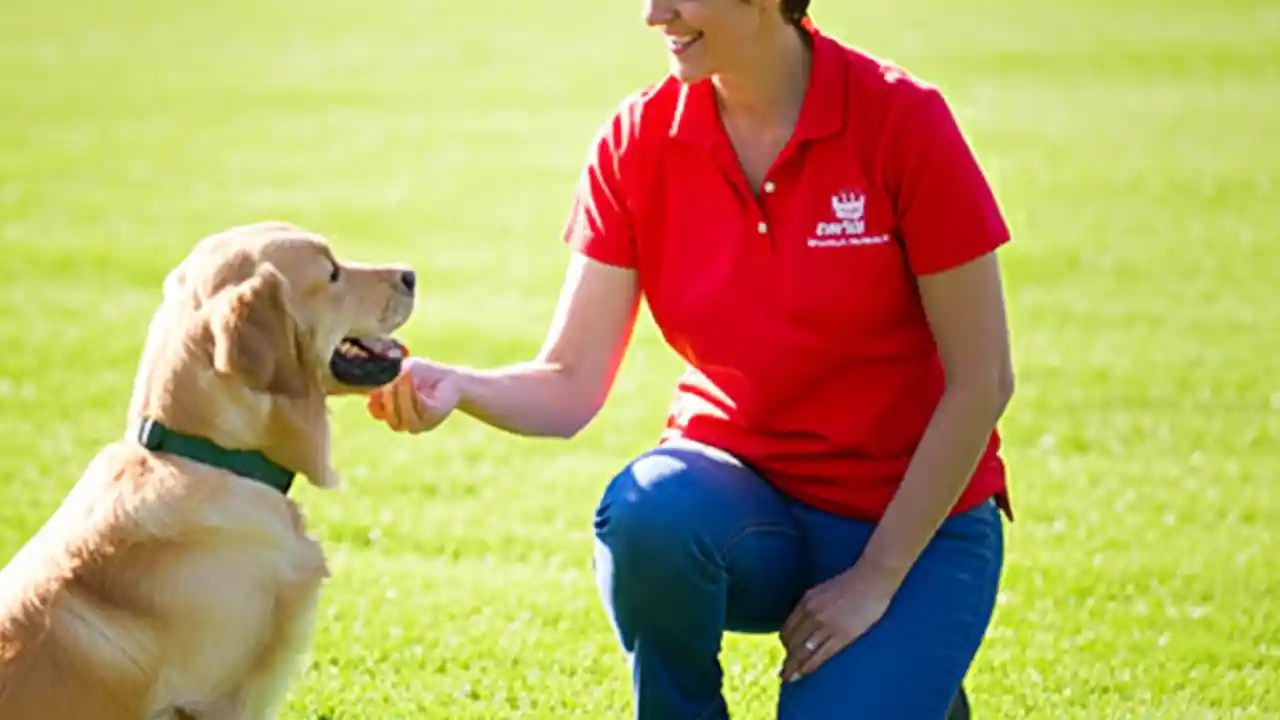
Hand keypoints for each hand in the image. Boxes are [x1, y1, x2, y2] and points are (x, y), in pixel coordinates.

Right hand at [367, 357, 461, 433]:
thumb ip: (384, 377)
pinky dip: (412, 394)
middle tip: (388, 379)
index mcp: (395, 412)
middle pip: (390, 418)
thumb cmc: (423, 374)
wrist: (450, 377)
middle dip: (387, 399)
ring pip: (405, 417)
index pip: (378, 413)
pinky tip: (409, 379)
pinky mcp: (434, 416)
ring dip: (401, 395)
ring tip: (401, 376)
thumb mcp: (398, 371)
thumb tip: (368, 379)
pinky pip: (419, 408)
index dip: (374, 403)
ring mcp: (421, 421)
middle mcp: (406, 421)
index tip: (374, 388)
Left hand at [778, 564, 898, 682]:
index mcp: (805, 602)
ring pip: (802, 651)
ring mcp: (825, 626)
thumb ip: (810, 605)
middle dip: (787, 658)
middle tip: (784, 671)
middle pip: (792, 642)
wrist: (871, 580)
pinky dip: (809, 666)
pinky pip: (820, 655)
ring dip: (793, 667)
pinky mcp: (841, 636)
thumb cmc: (850, 584)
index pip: (787, 629)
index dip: (784, 644)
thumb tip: (803, 620)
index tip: (785, 653)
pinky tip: (804, 674)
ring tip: (789, 678)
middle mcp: (811, 614)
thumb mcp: (821, 591)